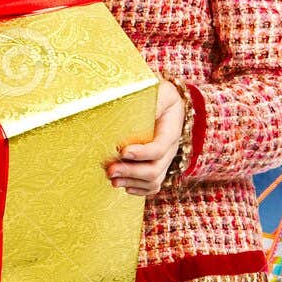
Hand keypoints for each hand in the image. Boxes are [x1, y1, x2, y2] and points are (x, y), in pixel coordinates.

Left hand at [106, 79, 184, 195]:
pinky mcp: (157, 167)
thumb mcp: (161, 91)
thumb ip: (155, 99)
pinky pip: (152, 186)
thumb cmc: (161, 95)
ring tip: (112, 178)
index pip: (160, 148)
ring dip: (131, 182)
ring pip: (153, 181)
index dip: (143, 153)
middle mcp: (171, 149)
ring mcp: (165, 160)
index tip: (123, 151)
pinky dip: (138, 190)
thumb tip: (137, 105)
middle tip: (110, 170)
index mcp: (171, 131)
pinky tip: (123, 186)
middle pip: (155, 169)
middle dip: (131, 172)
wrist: (168, 103)